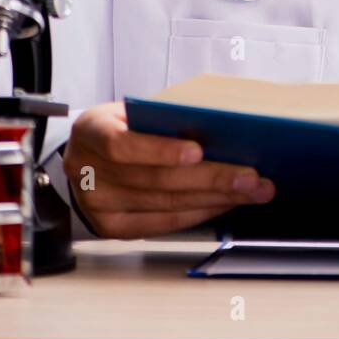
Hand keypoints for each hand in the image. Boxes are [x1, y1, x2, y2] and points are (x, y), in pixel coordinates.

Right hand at [62, 102, 274, 237]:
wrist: (88, 155)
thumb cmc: (123, 125)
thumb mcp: (133, 111)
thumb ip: (164, 117)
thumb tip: (224, 127)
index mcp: (91, 131)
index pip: (121, 144)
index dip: (160, 150)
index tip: (199, 151)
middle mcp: (87, 170)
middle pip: (154, 180)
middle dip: (211, 179)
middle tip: (250, 177)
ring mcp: (98, 203)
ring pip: (165, 204)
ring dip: (215, 198)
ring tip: (250, 191)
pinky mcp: (112, 227)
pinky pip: (162, 223)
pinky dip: (198, 213)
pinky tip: (224, 204)